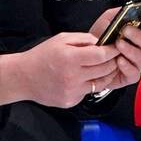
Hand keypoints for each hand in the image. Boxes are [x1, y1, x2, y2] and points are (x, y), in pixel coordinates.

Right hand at [0, 32, 121, 107]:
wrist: (23, 78)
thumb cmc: (42, 56)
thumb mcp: (61, 39)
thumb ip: (83, 39)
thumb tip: (102, 42)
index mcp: (70, 58)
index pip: (101, 55)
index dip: (112, 50)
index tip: (117, 46)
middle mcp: (73, 77)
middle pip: (104, 70)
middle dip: (113, 62)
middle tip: (116, 56)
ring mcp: (72, 91)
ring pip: (100, 83)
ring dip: (107, 75)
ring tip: (107, 67)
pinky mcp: (71, 101)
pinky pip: (89, 92)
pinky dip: (92, 84)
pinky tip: (88, 77)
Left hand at [86, 8, 140, 90]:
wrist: (90, 58)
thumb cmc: (101, 39)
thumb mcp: (106, 22)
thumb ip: (116, 14)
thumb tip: (126, 8)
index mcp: (140, 34)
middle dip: (137, 35)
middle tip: (126, 30)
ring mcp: (138, 63)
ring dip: (130, 50)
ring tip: (118, 44)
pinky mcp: (131, 75)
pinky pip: (134, 72)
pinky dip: (126, 66)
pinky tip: (118, 60)